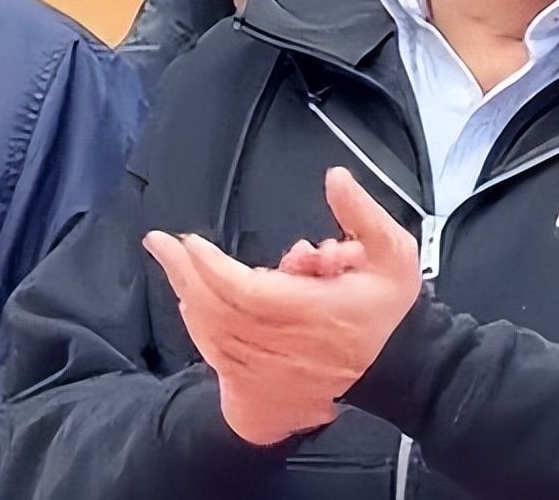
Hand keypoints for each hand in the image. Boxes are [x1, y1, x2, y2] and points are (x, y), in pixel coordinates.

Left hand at [143, 168, 420, 445]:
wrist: (396, 364)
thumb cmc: (389, 307)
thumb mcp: (393, 251)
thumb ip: (362, 212)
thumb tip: (335, 179)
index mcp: (313, 311)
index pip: (247, 291)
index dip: (212, 268)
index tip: (190, 242)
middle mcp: (285, 343)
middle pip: (219, 310)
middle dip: (185, 273)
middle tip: (162, 243)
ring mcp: (271, 366)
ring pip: (213, 333)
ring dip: (188, 296)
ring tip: (173, 264)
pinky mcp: (264, 379)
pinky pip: (219, 353)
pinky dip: (200, 325)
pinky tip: (191, 302)